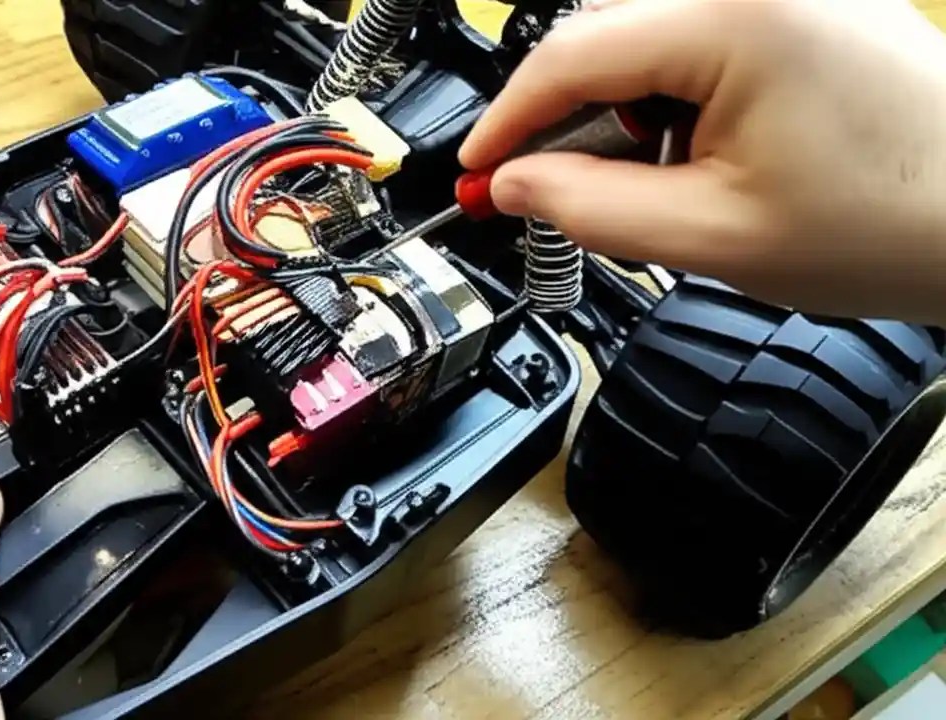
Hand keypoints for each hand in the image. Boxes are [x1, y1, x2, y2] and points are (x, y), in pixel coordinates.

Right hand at [461, 0, 945, 324]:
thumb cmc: (895, 223)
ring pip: (645, 34)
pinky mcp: (807, 8)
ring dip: (621, 107)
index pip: (569, 55)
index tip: (477, 170)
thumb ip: (587, 209)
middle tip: (546, 190)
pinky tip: (695, 154)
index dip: (506, 122)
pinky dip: (671, 94)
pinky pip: (699, 36)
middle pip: (601, 33)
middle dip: (564, 117)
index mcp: (733, 17)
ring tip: (656, 183)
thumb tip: (514, 185)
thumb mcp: (710, 236)